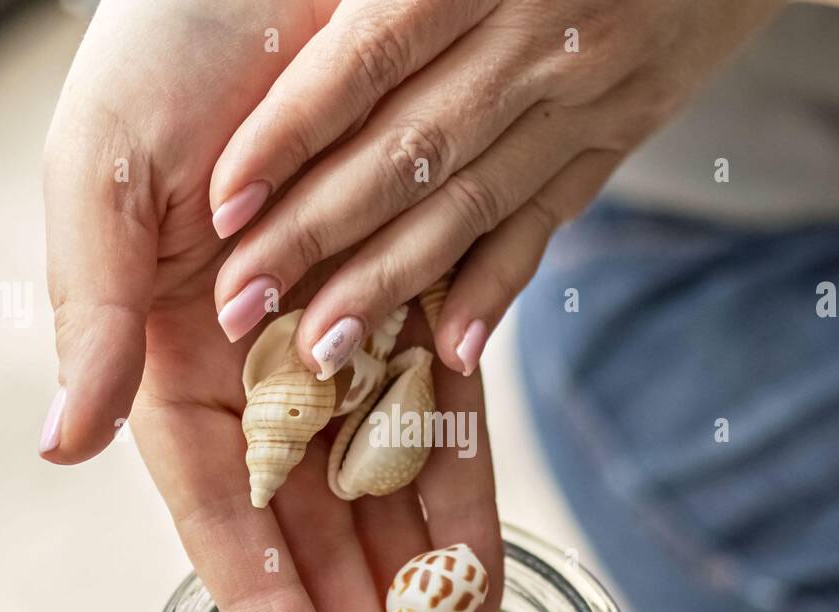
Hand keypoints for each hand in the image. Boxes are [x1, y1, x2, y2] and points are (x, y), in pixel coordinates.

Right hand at [40, 0, 503, 611]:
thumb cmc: (171, 56)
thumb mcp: (100, 175)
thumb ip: (91, 315)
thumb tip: (62, 446)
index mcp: (173, 350)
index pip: (217, 506)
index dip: (261, 601)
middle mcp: (264, 365)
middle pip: (313, 525)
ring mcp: (348, 339)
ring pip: (386, 492)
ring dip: (417, 591)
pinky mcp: (420, 298)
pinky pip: (445, 416)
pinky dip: (464, 497)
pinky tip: (482, 575)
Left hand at [206, 0, 783, 380]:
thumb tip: (302, 19)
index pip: (366, 61)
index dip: (288, 136)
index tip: (221, 205)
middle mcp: (534, 39)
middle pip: (404, 154)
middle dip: (313, 237)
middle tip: (238, 306)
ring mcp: (583, 98)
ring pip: (469, 205)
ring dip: (389, 284)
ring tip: (318, 349)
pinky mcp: (616, 137)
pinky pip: (549, 221)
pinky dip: (500, 287)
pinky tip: (452, 351)